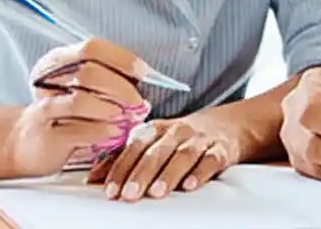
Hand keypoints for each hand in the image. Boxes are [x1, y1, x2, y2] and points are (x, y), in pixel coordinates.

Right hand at [5, 39, 147, 176]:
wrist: (28, 143)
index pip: (92, 48)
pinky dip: (104, 130)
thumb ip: (105, 77)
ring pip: (81, 101)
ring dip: (112, 109)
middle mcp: (47, 80)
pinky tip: (116, 133)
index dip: (121, 58)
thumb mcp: (79, 87)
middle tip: (139, 103)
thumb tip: (143, 78)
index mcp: (57, 60)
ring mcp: (43, 107)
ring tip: (128, 118)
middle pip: (89, 73)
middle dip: (122, 88)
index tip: (143, 72)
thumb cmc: (64, 112)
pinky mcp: (46, 135)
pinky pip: (79, 130)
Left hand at [89, 117, 239, 200]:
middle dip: (141, 174)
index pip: (134, 147)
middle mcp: (176, 131)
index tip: (110, 190)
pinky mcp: (221, 149)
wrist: (227, 125)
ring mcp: (199, 140)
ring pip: (182, 155)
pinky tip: (190, 185)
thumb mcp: (153, 143)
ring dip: (168, 174)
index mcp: (155, 129)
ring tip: (156, 192)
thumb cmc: (182, 138)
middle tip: (129, 195)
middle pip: (156, 151)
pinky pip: (211, 159)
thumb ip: (124, 159)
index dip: (120, 168)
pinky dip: (201, 172)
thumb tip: (93, 179)